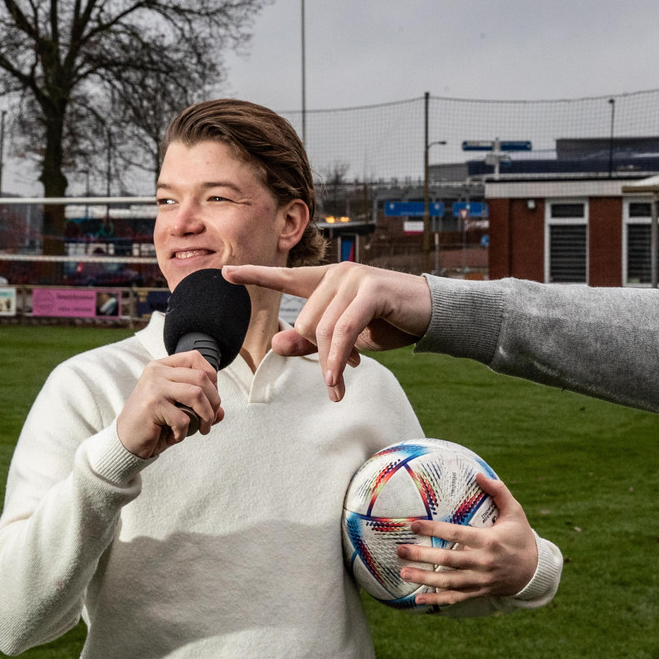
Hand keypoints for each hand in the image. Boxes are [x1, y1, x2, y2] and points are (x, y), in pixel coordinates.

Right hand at [115, 351, 223, 458]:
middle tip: (211, 419)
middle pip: (202, 377)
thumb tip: (221, 413)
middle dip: (214, 401)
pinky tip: (175, 437)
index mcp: (162, 366)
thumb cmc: (154, 423)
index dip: (212, 377)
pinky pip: (183, 418)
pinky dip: (185, 432)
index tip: (211, 398)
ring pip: (197, 394)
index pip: (195, 357)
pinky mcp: (152, 405)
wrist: (126, 441)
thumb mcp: (179, 410)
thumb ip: (201, 406)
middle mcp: (156, 372)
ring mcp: (153, 387)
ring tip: (203, 428)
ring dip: (207, 415)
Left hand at [222, 262, 430, 401]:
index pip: (285, 277)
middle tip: (339, 376)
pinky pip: (343, 330)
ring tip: (339, 385)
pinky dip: (338, 357)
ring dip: (330, 364)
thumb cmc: (391, 322)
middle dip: (319, 355)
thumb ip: (314, 340)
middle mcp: (338, 274)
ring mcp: (355, 278)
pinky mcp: (372, 290)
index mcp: (328, 281)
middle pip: (306, 322)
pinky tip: (339, 376)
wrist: (433, 313)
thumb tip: (277, 343)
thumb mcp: (349, 336)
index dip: (254, 275)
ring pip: (323, 329)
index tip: (226, 273)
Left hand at [395, 474, 538, 606]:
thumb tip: (479, 474)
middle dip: (423, 556)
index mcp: (490, 540)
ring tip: (404, 572)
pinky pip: (455, 598)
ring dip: (425, 578)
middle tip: (400, 550)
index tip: (414, 525)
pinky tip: (418, 600)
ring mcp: (480, 580)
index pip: (457, 534)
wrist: (534, 571)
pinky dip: (436, 600)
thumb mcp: (515, 512)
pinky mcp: (478, 591)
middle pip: (448, 560)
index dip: (435, 530)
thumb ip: (498, 491)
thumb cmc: (520, 537)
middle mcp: (483, 562)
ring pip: (449, 581)